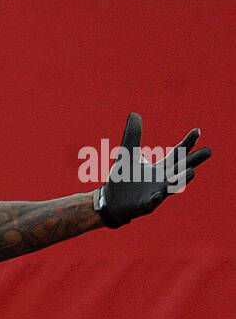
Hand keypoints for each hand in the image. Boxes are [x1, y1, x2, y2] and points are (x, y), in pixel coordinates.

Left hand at [95, 113, 211, 227]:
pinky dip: (156, 197)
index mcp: (162, 168)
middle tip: (208, 151)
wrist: (111, 201)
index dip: (188, 143)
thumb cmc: (123, 178)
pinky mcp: (145, 204)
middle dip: (194, 161)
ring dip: (182, 179)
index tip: (197, 130)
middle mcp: (163, 180)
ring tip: (192, 171)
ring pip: (172, 187)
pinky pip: (152, 201)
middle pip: (181, 169)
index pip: (178, 153)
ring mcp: (156, 193)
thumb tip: (134, 113)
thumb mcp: (128, 153)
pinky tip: (159, 193)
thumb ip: (132, 135)